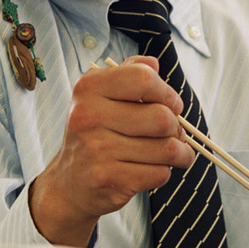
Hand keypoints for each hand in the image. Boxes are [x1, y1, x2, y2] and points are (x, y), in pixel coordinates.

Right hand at [29, 56, 194, 246]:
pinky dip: (163, 173)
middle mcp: (89, 116)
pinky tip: (152, 169)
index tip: (172, 105)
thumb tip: (154, 64)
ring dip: (179, 153)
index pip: (144, 79)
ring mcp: (98, 150)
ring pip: (167, 149)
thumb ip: (129, 73)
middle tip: (172, 133)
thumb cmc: (95, 135)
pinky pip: (160, 173)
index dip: (167, 93)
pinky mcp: (110, 180)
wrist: (70, 183)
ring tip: (173, 153)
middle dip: (177, 128)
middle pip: (162, 118)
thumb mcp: (101, 97)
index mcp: (89, 88)